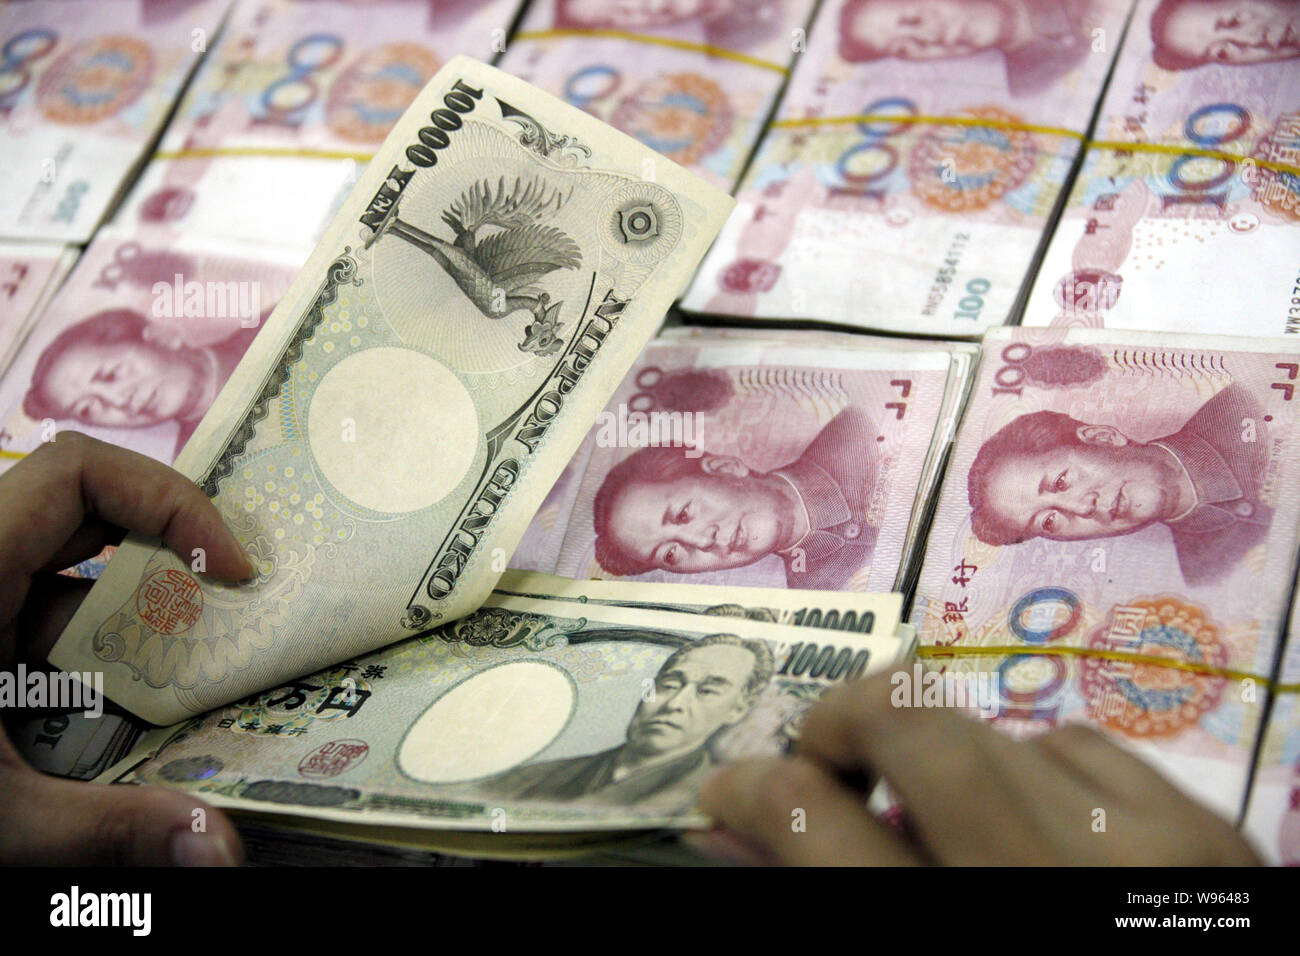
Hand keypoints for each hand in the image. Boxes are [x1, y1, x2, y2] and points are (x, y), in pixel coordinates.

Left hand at [0, 433, 252, 864]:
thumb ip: (102, 826)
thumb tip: (216, 846)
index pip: (80, 473)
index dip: (168, 499)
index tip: (225, 567)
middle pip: (89, 513)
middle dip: (169, 552)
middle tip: (231, 603)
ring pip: (70, 578)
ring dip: (135, 618)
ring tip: (192, 672)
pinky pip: (42, 624)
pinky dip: (92, 657)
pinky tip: (119, 714)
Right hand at [693, 670, 1260, 864]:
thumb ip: (815, 894)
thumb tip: (731, 822)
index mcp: (948, 942)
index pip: (814, 819)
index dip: (752, 788)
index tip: (735, 788)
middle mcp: (1046, 885)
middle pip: (907, 724)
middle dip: (840, 722)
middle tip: (823, 760)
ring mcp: (1144, 852)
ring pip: (990, 732)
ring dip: (943, 765)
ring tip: (945, 828)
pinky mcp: (1211, 834)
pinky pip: (1075, 746)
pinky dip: (1034, 775)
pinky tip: (1037, 835)